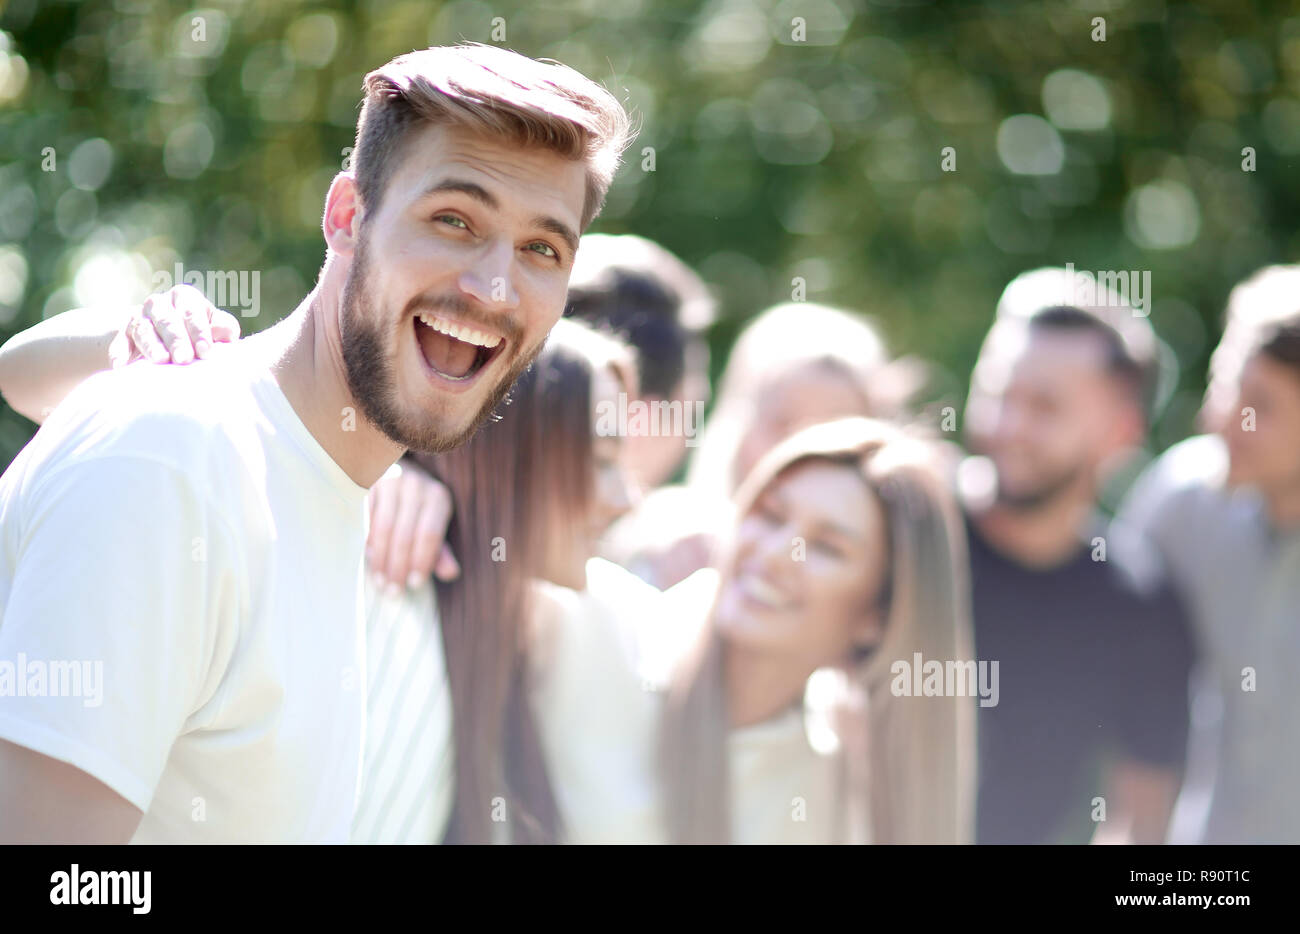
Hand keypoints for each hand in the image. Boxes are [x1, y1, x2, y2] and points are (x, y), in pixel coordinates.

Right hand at [108, 285, 240, 367]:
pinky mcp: (123, 333)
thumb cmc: (200, 333)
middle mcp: (159, 303)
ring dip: (151, 346)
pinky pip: (119, 342)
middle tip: (184, 359)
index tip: (206, 352)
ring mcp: (139, 316)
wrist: (167, 339)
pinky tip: (121, 367)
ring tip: (160, 361)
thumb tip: (224, 333)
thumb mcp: (215, 327)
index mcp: (184, 297)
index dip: (199, 331)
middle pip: (166, 319)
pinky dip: (120, 353)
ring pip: (143, 329)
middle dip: (176, 339)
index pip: (191, 311)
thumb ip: (224, 327)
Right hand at [367, 459, 459, 592]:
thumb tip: (451, 573)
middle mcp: (416, 486)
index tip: (414, 584)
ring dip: (380, 559)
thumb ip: (440, 549)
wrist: (397, 467)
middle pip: (405, 534)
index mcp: (437, 497)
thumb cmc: (418, 505)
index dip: (422, 561)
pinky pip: (366, 518)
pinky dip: (367, 542)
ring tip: (380, 582)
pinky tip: (369, 559)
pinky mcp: (369, 484)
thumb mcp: (434, 522)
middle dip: (398, 567)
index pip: (429, 534)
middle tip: (393, 591)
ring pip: (383, 528)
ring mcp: (391, 483)